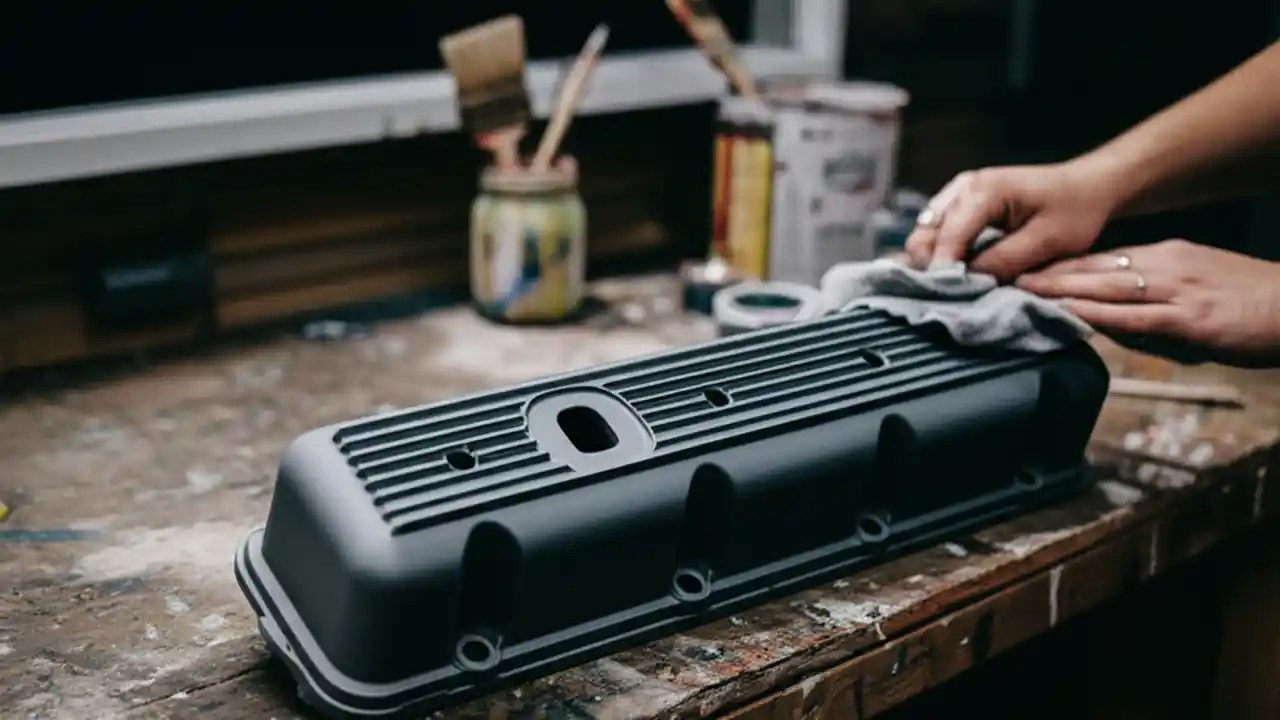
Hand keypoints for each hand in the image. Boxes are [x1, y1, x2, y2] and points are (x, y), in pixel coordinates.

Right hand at [904, 160, 1117, 280]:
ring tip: (958, 285)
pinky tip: (960, 271)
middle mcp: (962, 188)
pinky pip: (937, 233)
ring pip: (926, 234)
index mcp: (983, 190)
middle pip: (924, 233)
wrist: (1087, 186)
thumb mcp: (1048, 241)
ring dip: (935, 261)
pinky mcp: (960, 204)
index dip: (944, 271)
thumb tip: (970, 281)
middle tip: (955, 294)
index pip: (948, 236)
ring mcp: (957, 193)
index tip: (951, 299)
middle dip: (932, 266)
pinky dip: (943, 254)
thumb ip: (1004, 260)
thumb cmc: (1075, 210)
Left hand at [1016, 239, 1279, 367]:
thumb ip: (1148, 308)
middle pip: (1094, 266)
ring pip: (1106, 285)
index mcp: (1166, 257)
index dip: (1059, 263)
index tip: (1022, 266)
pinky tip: (1069, 313)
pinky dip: (1096, 313)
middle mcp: (1166, 266)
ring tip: (1021, 290)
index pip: (1101, 258)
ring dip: (1061, 287)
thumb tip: (1106, 322)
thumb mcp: (1194, 294)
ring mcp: (1177, 291)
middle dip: (1047, 271)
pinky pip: (1133, 315)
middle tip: (1003, 273)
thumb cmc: (1251, 304)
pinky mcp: (1190, 318)